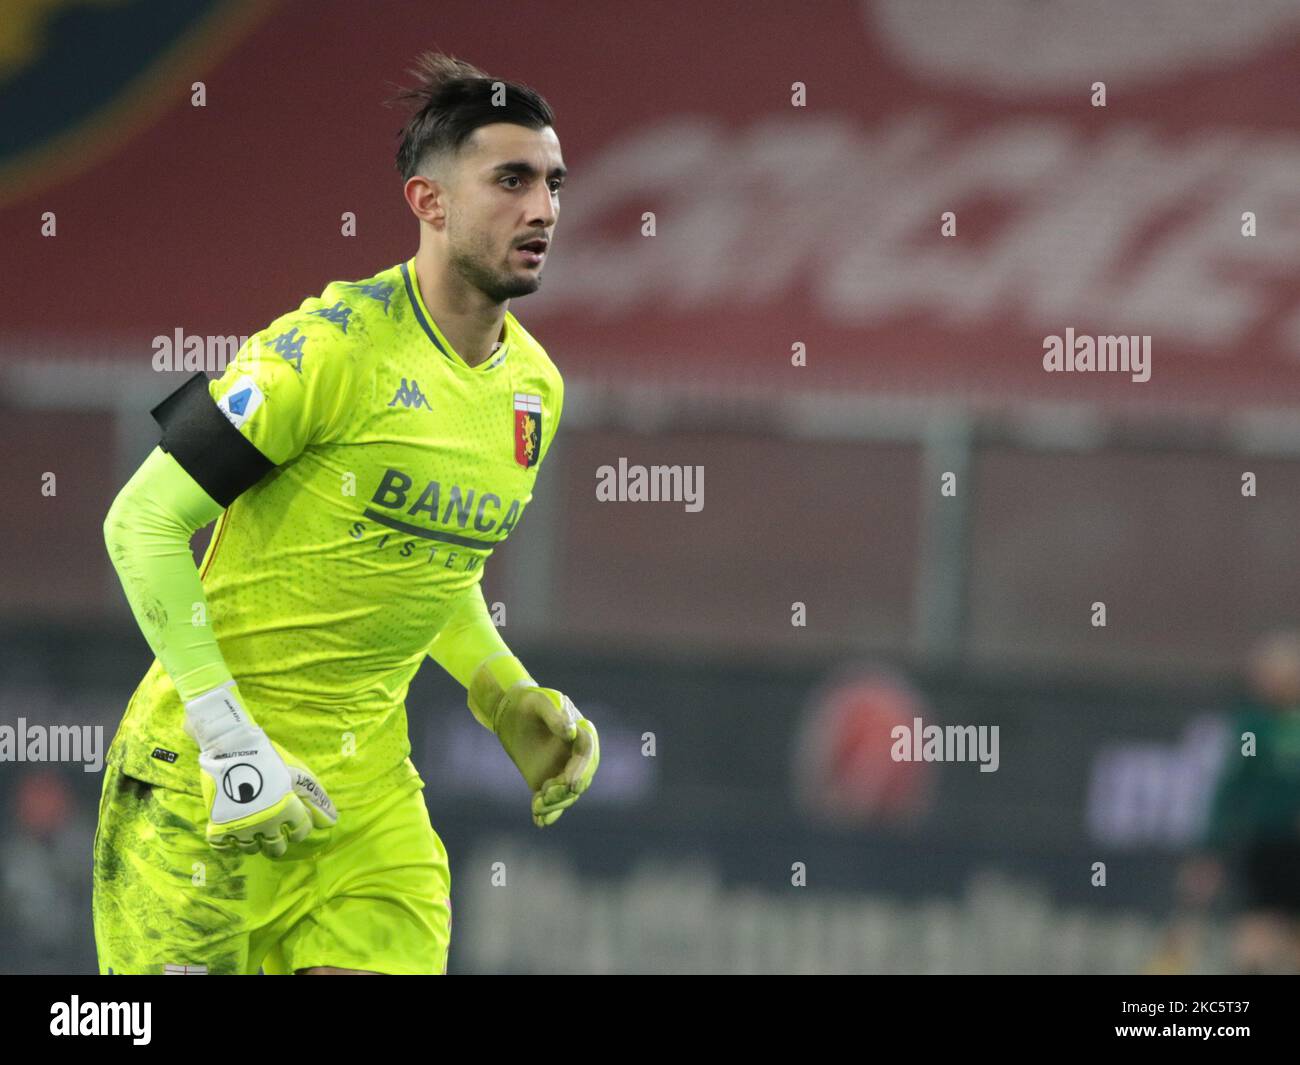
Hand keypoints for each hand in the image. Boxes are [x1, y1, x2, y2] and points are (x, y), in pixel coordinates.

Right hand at [183, 681, 337, 855]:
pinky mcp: (218, 827)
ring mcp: (241, 827)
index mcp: (287, 810)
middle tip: (273, 831)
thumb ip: (317, 798)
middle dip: (278, 841)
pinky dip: (229, 843)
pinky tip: (233, 833)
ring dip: (255, 841)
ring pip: (252, 848)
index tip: (293, 822)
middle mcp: (266, 824)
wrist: (230, 748)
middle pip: (276, 848)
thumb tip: (332, 821)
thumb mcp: (298, 774)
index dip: (299, 828)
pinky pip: (224, 847)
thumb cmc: (268, 758)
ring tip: (254, 828)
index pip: (300, 832)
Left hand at [469, 663, 598, 826]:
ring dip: (555, 804)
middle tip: (547, 794)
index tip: (570, 783)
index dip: (581, 770)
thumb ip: (555, 716)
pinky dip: (547, 813)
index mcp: (581, 734)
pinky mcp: (546, 782)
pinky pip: (551, 801)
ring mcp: (562, 771)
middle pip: (580, 779)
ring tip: (537, 806)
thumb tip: (572, 732)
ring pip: (566, 795)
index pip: (587, 755)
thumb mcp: (540, 702)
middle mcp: (576, 756)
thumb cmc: (529, 702)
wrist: (510, 712)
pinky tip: (539, 822)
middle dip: (567, 791)